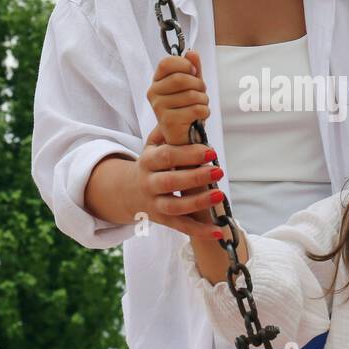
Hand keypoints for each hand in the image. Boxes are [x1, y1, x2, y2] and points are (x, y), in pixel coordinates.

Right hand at [129, 122, 224, 239]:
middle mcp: (148, 183)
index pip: (167, 156)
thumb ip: (166, 131)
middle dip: (195, 177)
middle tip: (219, 170)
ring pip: (175, 206)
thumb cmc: (151, 163)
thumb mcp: (152, 145)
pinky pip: (181, 227)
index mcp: (147, 161)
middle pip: (170, 181)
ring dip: (198, 202)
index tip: (210, 151)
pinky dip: (200, 231)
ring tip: (220, 195)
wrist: (128, 192)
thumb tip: (186, 116)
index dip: (188, 154)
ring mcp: (154, 203)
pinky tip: (218, 232)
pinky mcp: (162, 220)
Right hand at [147, 49, 209, 145]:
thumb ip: (192, 68)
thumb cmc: (187, 109)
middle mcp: (153, 93)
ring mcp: (159, 108)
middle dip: (199, 85)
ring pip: (192, 95)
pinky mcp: (168, 121)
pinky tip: (199, 117)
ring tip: (200, 106)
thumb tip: (192, 53)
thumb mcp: (192, 85)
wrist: (185, 136)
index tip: (193, 72)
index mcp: (157, 81)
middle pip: (180, 78)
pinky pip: (196, 109)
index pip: (166, 63)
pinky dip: (204, 112)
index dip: (184, 65)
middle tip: (201, 92)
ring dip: (204, 100)